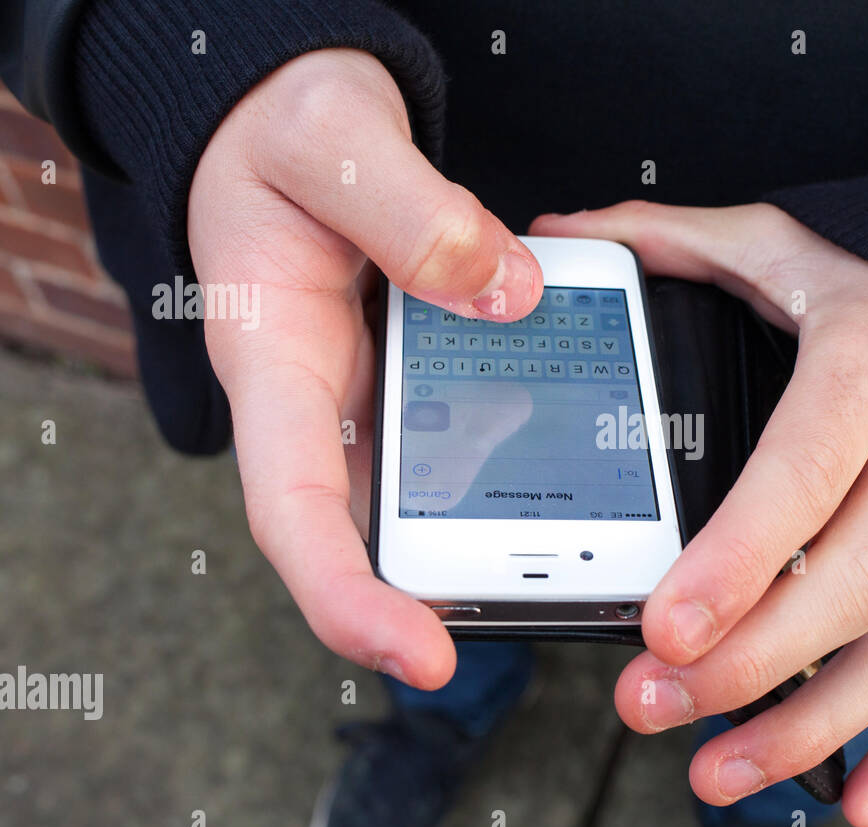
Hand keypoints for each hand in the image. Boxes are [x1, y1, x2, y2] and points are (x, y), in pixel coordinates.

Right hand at [188, 50, 541, 687]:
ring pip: (421, 500)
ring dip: (490, 541)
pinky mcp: (413, 383)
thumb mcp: (334, 139)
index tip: (424, 656)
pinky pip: (461, 442)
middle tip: (554, 602)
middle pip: (364, 537)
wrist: (289, 122)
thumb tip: (510, 293)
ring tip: (588, 549)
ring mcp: (367, 402)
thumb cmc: (285, 131)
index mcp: (271, 365)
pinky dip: (511, 464)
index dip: (348, 598)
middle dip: (442, 596)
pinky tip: (581, 467)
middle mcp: (317, 406)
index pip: (293, 510)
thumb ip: (413, 214)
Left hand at [532, 201, 867, 826]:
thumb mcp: (782, 240)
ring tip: (714, 775)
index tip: (663, 628)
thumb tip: (551, 243)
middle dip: (749, 663)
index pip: (806, 473)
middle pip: (851, 582)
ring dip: (812, 726)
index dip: (739, 557)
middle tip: (648, 705)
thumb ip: (669, 244)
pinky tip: (854, 800)